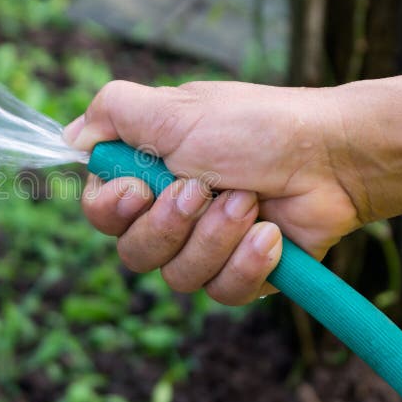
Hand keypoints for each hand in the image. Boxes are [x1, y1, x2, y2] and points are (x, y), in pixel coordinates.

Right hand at [64, 80, 362, 304]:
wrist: (332, 156)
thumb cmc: (254, 125)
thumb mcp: (173, 109)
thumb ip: (111, 113)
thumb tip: (70, 137)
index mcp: (147, 174)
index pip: (100, 212)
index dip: (113, 210)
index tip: (139, 188)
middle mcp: (170, 214)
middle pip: (134, 253)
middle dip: (171, 224)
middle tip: (205, 189)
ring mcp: (206, 247)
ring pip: (178, 277)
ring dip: (216, 236)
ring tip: (249, 201)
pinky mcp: (240, 274)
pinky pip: (221, 292)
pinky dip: (246, 262)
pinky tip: (270, 234)